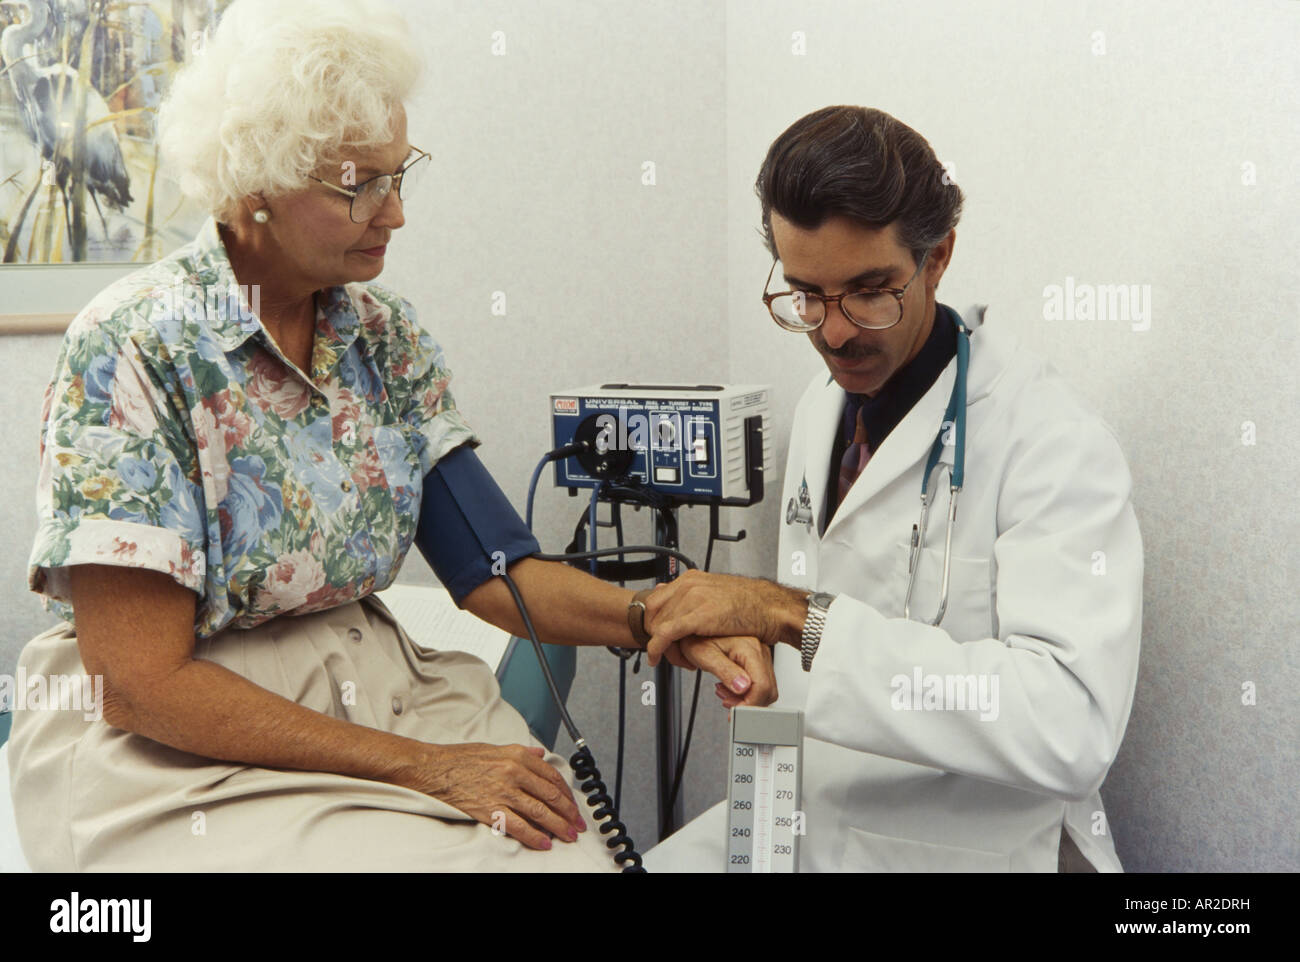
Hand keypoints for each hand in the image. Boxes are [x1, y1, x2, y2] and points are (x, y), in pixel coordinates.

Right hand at [410, 742, 585, 850]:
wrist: (433, 769)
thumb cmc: (460, 758)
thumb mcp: (495, 748)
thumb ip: (521, 752)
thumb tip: (540, 755)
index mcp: (517, 756)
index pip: (552, 777)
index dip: (567, 793)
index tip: (573, 805)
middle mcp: (514, 772)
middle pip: (551, 795)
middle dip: (568, 812)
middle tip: (578, 824)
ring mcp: (502, 792)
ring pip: (540, 812)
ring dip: (558, 826)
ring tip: (568, 836)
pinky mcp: (490, 809)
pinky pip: (518, 826)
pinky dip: (534, 836)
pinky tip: (544, 842)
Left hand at [643, 570, 805, 666]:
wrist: (770, 607)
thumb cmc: (750, 604)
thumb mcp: (717, 593)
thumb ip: (697, 596)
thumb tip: (681, 600)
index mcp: (692, 579)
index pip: (656, 599)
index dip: (652, 619)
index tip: (655, 633)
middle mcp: (689, 585)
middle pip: (653, 612)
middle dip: (653, 633)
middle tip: (662, 649)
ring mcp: (692, 599)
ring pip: (658, 625)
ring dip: (659, 644)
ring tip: (672, 656)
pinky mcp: (697, 617)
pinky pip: (666, 634)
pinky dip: (656, 648)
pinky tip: (656, 658)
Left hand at [676, 635, 777, 708]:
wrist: (694, 626)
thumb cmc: (695, 636)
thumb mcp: (704, 655)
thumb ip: (725, 671)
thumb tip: (743, 687)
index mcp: (749, 648)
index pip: (762, 686)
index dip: (749, 705)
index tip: (733, 711)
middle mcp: (760, 649)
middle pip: (768, 690)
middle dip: (748, 702)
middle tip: (726, 701)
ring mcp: (761, 653)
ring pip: (766, 688)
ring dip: (747, 697)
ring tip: (724, 692)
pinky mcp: (757, 657)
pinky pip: (761, 681)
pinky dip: (747, 691)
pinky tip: (730, 687)